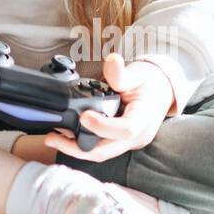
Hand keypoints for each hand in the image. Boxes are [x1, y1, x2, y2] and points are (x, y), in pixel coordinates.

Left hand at [43, 54, 174, 162]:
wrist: (160, 93)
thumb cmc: (149, 85)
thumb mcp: (137, 75)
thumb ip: (121, 73)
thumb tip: (112, 60)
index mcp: (144, 119)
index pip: (125, 129)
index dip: (103, 126)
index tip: (84, 116)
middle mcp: (137, 136)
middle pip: (106, 150)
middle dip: (77, 148)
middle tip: (52, 137)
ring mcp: (128, 143)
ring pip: (101, 153)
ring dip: (76, 148)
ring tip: (53, 137)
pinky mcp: (120, 143)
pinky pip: (101, 147)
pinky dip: (83, 143)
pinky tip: (66, 135)